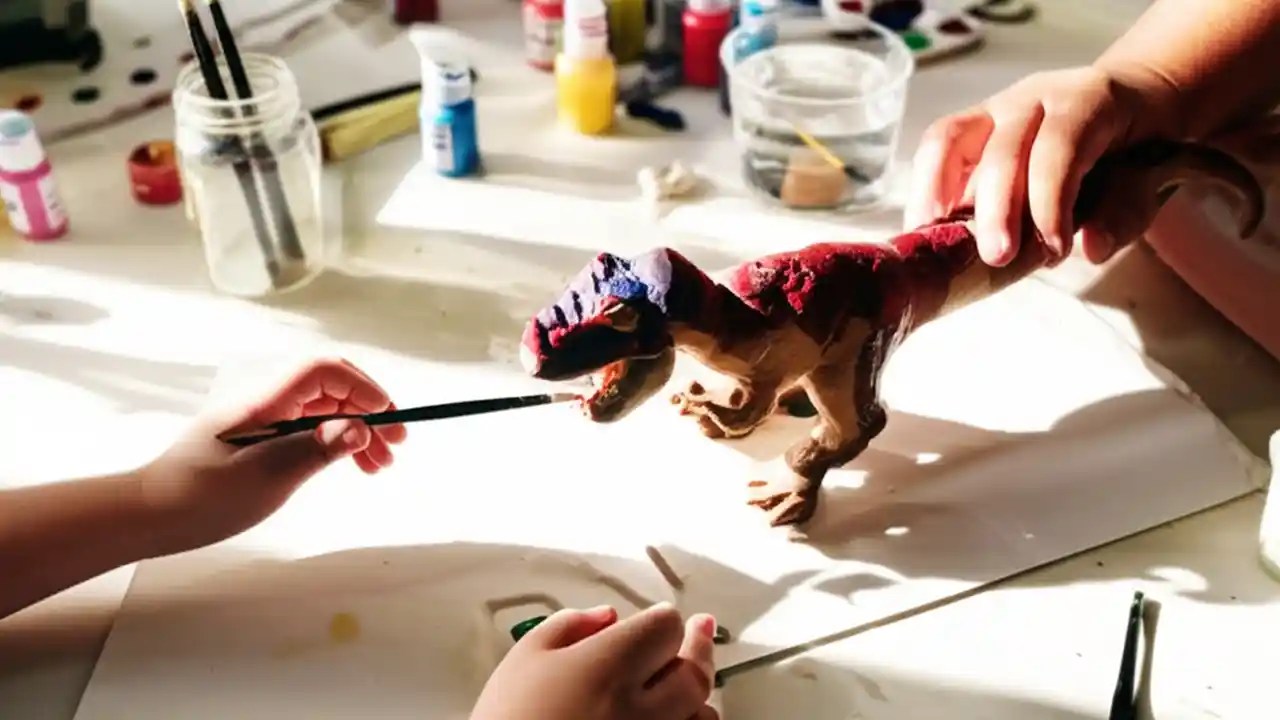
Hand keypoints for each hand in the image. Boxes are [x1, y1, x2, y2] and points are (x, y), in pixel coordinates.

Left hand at [137, 357, 406, 555]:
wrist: (152, 514)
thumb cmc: (204, 496)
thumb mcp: (268, 477)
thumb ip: (317, 448)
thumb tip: (361, 428)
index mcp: (264, 398)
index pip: (325, 371)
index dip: (364, 389)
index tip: (388, 421)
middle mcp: (266, 397)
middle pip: (331, 386)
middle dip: (370, 410)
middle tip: (396, 446)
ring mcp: (263, 414)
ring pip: (324, 406)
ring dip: (357, 428)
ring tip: (380, 464)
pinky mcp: (260, 433)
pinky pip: (309, 424)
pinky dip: (336, 439)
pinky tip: (350, 461)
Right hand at [471, 603, 718, 719]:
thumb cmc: (507, 718)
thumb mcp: (524, 658)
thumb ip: (569, 625)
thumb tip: (609, 616)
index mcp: (608, 667)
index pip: (665, 627)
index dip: (662, 619)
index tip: (658, 619)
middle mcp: (641, 707)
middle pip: (694, 671)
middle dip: (698, 647)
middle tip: (698, 632)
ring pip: (702, 715)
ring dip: (698, 693)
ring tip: (687, 678)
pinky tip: (678, 716)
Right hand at [903, 65, 1172, 265]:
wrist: (1124, 105)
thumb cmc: (1137, 145)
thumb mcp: (1154, 175)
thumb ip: (1126, 210)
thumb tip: (1090, 248)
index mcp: (1088, 100)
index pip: (1060, 146)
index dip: (1051, 200)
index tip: (1054, 251)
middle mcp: (1034, 97)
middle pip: (1003, 146)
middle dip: (996, 207)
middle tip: (996, 257)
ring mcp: (995, 109)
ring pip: (951, 137)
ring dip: (936, 191)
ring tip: (932, 239)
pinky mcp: (970, 129)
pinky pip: (936, 148)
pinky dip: (926, 188)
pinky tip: (927, 226)